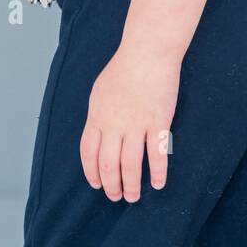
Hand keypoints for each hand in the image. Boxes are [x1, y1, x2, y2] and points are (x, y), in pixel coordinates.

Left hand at [80, 43, 181, 201]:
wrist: (148, 50)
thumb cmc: (124, 67)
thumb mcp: (100, 90)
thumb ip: (98, 115)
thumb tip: (97, 136)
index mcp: (97, 115)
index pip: (88, 153)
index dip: (92, 173)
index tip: (97, 184)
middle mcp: (114, 123)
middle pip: (108, 164)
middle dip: (111, 185)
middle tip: (116, 197)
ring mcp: (136, 123)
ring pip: (131, 164)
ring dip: (131, 185)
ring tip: (133, 197)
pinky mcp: (158, 121)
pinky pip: (157, 153)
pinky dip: (158, 172)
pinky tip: (158, 184)